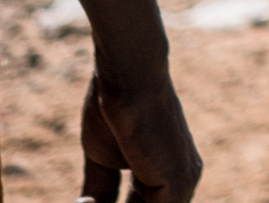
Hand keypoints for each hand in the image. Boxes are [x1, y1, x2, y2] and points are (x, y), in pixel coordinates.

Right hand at [79, 62, 200, 201]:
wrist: (129, 78)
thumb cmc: (114, 111)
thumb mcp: (105, 160)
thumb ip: (102, 190)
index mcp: (168, 177)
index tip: (88, 201)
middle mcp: (183, 182)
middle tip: (85, 201)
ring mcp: (184, 184)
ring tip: (86, 201)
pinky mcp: (178, 182)